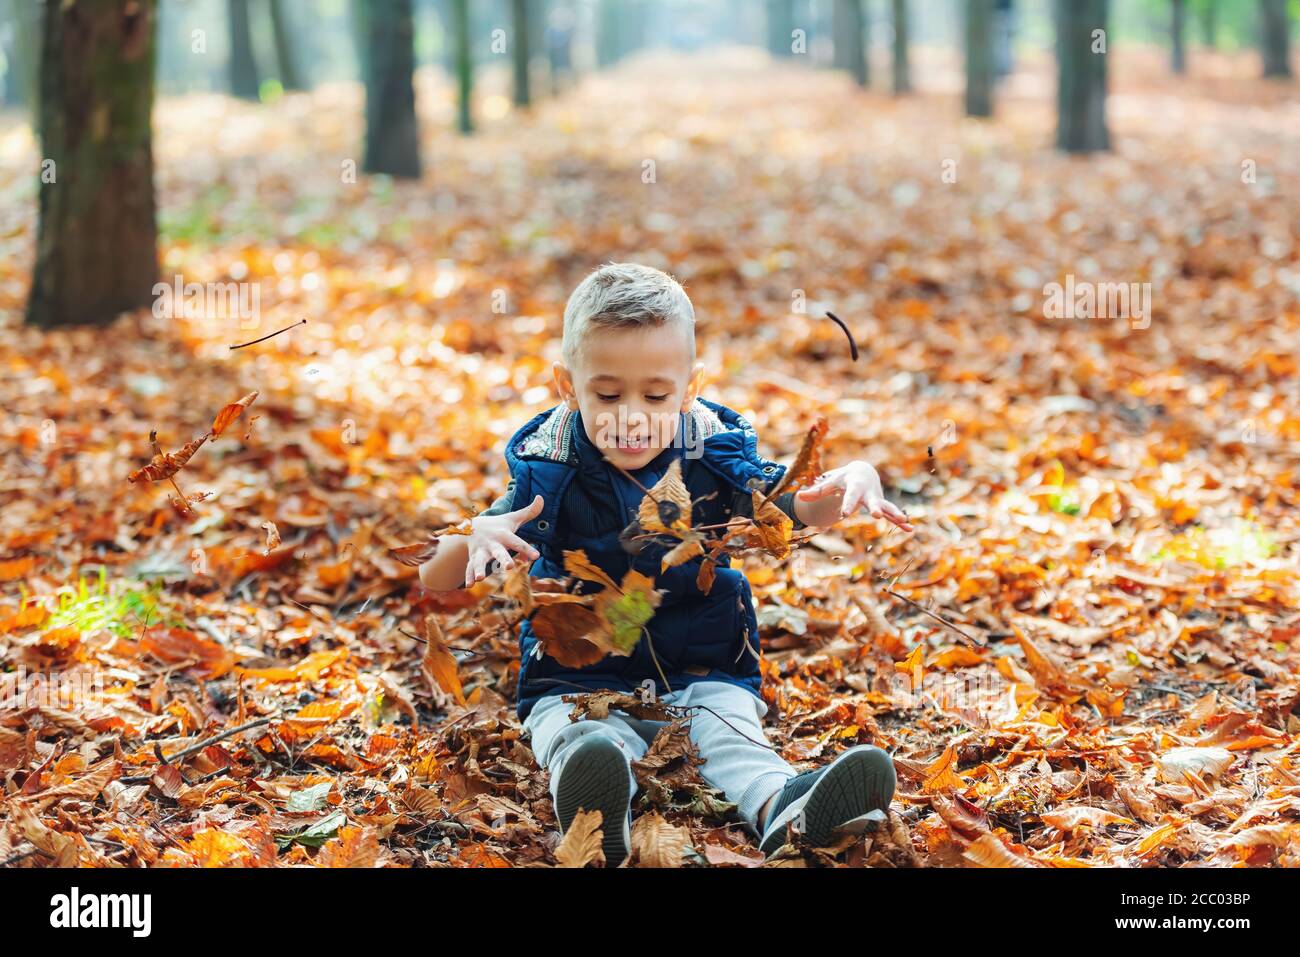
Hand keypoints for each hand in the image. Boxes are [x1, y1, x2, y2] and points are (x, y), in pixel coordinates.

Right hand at [465, 494, 543, 585]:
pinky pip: (469, 568)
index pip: (517, 542)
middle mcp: (492, 543)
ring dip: (479, 569)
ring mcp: (481, 551)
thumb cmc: (499, 525)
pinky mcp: (472, 558)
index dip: (527, 548)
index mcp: (504, 535)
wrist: (472, 527)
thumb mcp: (513, 518)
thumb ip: (529, 512)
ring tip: (480, 578)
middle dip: (503, 558)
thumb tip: (541, 497)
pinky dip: (468, 576)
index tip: (536, 556)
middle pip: (498, 552)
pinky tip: (470, 585)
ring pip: (480, 561)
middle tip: (509, 566)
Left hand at [795, 462, 913, 531]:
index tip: (844, 514)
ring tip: (905, 522)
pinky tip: (911, 529)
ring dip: (895, 515)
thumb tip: (799, 497)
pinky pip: (893, 514)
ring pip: (887, 508)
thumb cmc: (843, 479)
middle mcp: (868, 493)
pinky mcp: (882, 506)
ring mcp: (877, 499)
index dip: (846, 504)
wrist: (863, 472)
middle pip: (872, 501)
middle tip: (877, 516)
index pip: (849, 496)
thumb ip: (817, 491)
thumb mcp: (830, 483)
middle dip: (875, 508)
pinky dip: (901, 522)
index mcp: (854, 486)